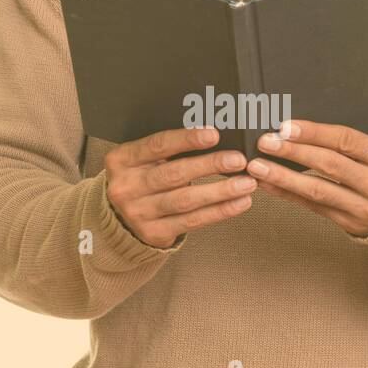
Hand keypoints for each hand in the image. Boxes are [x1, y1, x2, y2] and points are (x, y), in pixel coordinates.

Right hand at [104, 126, 255, 248]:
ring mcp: (137, 213)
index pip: (157, 145)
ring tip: (246, 183)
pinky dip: (219, 211)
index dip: (187, 139)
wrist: (123, 216)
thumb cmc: (143, 177)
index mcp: (121, 160)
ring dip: (220, 191)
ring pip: (185, 200)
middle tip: (238, 160)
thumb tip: (215, 135)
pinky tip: (239, 203)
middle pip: (173, 174)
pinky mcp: (153, 233)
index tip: (214, 134)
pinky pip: (192, 221)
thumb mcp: (145, 159)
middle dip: (209, 165)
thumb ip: (169, 149)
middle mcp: (125, 187)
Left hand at [246, 119, 367, 237]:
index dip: (313, 133)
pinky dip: (289, 194)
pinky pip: (314, 207)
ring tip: (258, 167)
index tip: (285, 126)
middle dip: (292, 152)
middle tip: (265, 142)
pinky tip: (270, 185)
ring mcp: (365, 209)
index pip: (345, 141)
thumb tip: (302, 130)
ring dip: (283, 177)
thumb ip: (352, 144)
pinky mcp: (351, 225)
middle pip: (328, 164)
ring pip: (317, 190)